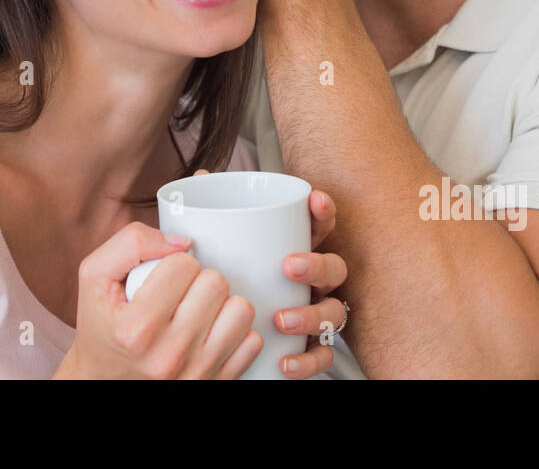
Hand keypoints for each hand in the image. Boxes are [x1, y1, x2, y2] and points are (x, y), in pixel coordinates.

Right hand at [55, 222, 262, 378]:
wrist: (104, 381)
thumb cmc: (102, 328)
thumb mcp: (95, 278)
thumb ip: (130, 244)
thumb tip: (181, 242)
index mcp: (137, 327)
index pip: (183, 264)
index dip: (172, 263)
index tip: (161, 279)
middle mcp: (169, 354)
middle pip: (216, 283)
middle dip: (198, 281)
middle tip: (178, 295)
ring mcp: (197, 372)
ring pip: (241, 310)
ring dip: (221, 305)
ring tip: (197, 311)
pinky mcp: (217, 382)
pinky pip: (252, 341)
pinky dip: (235, 332)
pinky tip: (210, 333)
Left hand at [194, 169, 346, 378]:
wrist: (216, 330)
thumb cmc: (231, 275)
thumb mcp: (221, 243)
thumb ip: (214, 210)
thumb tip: (203, 176)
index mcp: (296, 249)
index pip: (320, 226)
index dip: (323, 211)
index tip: (314, 200)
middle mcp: (314, 281)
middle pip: (334, 268)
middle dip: (317, 264)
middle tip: (288, 265)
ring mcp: (316, 312)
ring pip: (335, 312)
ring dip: (312, 315)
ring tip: (281, 320)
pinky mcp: (311, 346)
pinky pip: (323, 356)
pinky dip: (308, 360)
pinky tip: (285, 362)